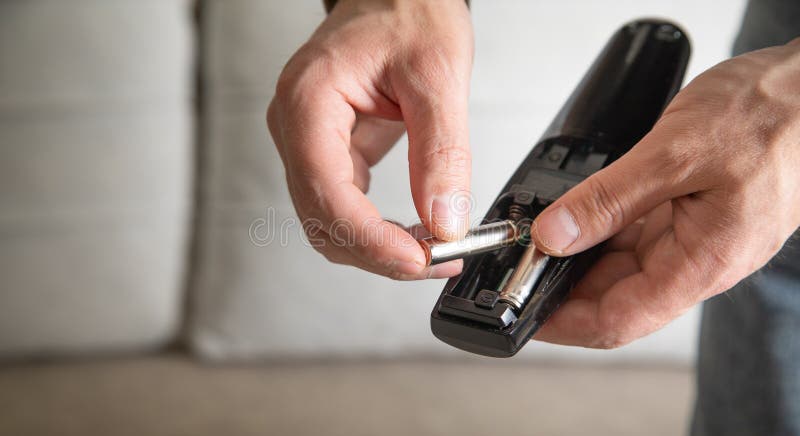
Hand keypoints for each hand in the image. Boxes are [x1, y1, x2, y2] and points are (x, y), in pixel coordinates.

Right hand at [267, 0, 472, 279]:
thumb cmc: (407, 13)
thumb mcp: (437, 75)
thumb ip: (442, 152)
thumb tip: (445, 220)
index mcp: (308, 101)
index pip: (325, 191)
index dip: (370, 238)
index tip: (418, 260)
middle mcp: (296, 127)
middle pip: (322, 220)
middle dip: (378, 253)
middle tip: (437, 262)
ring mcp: (307, 144)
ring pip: (328, 225)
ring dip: (377, 250)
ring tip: (433, 253)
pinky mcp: (328, 154)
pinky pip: (343, 209)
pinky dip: (377, 233)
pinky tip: (415, 234)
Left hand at [531, 39, 799, 347]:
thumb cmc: (771, 116)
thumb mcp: (676, 154)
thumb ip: (609, 199)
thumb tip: (554, 236)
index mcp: (702, 263)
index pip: (619, 320)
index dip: (563, 323)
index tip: (522, 312)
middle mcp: (697, 261)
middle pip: (614, 297)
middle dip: (562, 288)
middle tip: (516, 267)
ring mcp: (693, 239)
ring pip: (620, 266)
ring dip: (577, 258)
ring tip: (537, 241)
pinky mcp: (687, 215)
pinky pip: (633, 236)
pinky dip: (598, 230)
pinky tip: (572, 219)